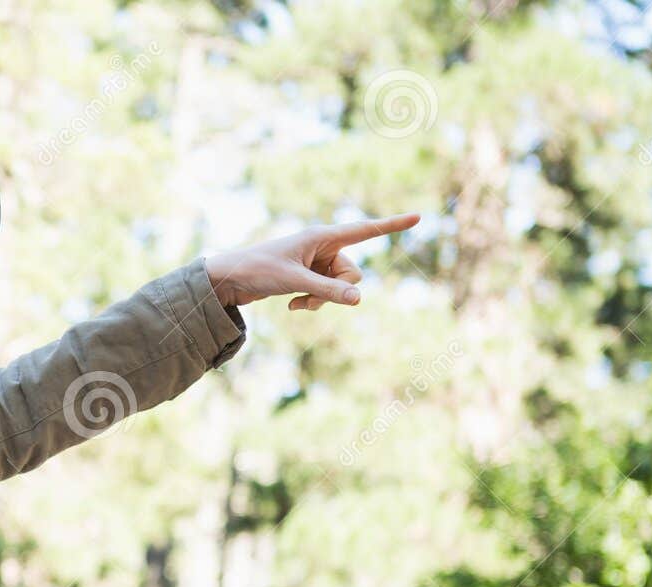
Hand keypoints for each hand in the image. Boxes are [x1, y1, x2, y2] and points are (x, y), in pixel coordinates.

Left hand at [202, 214, 420, 309]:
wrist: (232, 279)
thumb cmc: (259, 270)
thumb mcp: (295, 282)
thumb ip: (328, 291)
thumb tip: (359, 299)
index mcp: (323, 236)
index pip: (366, 230)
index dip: (392, 225)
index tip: (419, 216)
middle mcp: (324, 247)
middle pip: (353, 272)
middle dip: (338, 289)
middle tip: (310, 294)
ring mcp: (317, 264)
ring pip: (340, 287)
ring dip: (322, 300)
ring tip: (297, 302)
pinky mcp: (309, 277)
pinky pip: (326, 294)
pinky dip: (312, 302)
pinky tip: (292, 305)